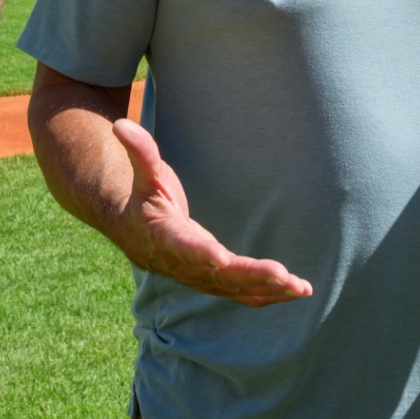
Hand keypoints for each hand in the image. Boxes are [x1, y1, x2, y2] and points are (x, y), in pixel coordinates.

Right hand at [108, 120, 311, 306]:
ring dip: (268, 289)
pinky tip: (297, 292)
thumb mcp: (144, 173)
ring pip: (235, 289)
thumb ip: (140, 151)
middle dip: (252, 275)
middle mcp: (183, 263)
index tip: (221, 258)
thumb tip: (120, 123)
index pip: (183, 246)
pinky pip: (242, 294)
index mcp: (165, 236)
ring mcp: (200, 277)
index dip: (201, 253)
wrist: (134, 233)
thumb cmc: (143, 198)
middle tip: (283, 275)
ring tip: (300, 287)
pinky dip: (269, 295)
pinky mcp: (213, 283)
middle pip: (219, 274)